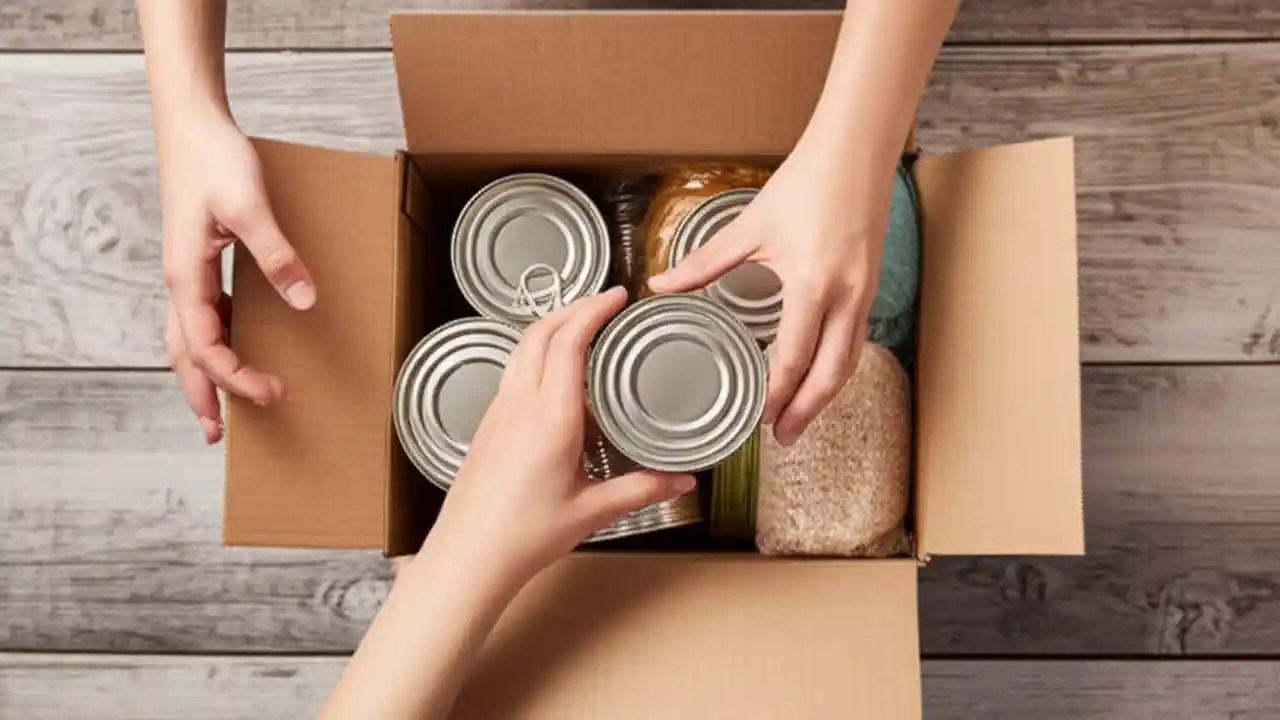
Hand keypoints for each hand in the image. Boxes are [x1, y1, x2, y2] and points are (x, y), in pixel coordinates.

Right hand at [157, 110, 315, 442]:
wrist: (192, 124)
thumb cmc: (215, 159)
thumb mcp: (249, 206)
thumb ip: (277, 255)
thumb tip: (306, 301)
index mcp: (186, 276)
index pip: (205, 348)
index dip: (236, 378)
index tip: (273, 393)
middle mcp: (180, 281)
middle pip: (184, 354)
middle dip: (202, 395)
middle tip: (220, 435)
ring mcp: (188, 272)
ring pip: (187, 338)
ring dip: (203, 375)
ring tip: (220, 409)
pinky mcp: (200, 261)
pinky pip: (202, 315)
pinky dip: (214, 342)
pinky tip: (235, 347)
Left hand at [426, 287, 696, 584]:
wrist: (468, 556)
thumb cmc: (525, 536)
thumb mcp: (593, 511)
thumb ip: (641, 489)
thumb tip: (683, 480)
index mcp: (550, 417)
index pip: (570, 342)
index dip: (594, 310)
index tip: (618, 297)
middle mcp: (520, 404)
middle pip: (541, 332)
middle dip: (574, 308)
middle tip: (605, 303)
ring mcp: (498, 411)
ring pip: (522, 348)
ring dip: (552, 326)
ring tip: (582, 326)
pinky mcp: (488, 424)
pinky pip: (513, 371)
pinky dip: (536, 352)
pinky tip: (555, 371)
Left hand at [648, 140, 892, 446]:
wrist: (854, 154)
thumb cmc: (805, 185)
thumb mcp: (749, 228)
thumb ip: (704, 263)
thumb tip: (660, 284)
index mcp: (810, 284)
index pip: (793, 358)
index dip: (776, 395)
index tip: (757, 419)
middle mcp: (844, 297)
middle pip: (829, 375)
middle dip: (805, 412)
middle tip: (781, 439)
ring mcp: (864, 295)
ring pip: (849, 363)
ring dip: (824, 397)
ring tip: (798, 421)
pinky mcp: (870, 288)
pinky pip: (855, 342)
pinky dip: (837, 369)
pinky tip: (818, 378)